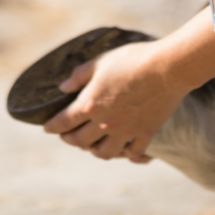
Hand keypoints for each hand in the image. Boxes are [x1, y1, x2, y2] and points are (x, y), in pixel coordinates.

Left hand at [41, 40, 189, 162]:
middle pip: (80, 141)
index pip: (63, 122)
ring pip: (105, 153)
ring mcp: (126, 131)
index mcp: (90, 104)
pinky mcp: (146, 133)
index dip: (52, 127)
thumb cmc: (132, 60)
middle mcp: (105, 123)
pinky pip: (133, 152)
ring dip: (95, 151)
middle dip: (70, 140)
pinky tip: (124, 151)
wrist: (167, 68)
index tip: (47, 129)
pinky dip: (127, 154)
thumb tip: (63, 88)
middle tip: (67, 136)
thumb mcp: (100, 62)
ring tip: (92, 146)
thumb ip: (79, 76)